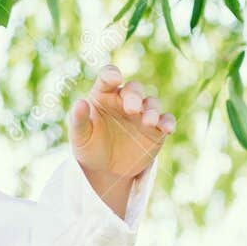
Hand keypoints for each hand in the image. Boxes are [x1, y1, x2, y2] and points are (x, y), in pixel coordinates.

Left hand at [68, 65, 175, 183]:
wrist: (104, 170)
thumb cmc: (88, 147)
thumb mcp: (79, 136)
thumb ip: (79, 119)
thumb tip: (80, 102)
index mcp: (103, 95)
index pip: (108, 78)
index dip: (112, 75)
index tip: (114, 78)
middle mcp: (125, 100)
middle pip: (134, 89)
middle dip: (134, 96)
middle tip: (132, 109)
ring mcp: (142, 113)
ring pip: (152, 103)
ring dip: (152, 110)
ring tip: (148, 122)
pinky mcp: (156, 128)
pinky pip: (166, 120)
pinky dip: (168, 122)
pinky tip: (167, 129)